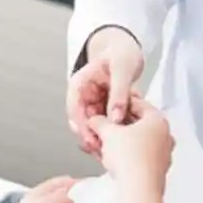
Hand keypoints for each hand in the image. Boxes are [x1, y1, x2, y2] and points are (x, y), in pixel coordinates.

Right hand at [66, 27, 143, 156]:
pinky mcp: (106, 110)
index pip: (75, 108)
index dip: (82, 126)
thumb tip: (116, 116)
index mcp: (81, 84)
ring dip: (103, 139)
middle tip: (103, 152)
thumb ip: (119, 93)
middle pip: (82, 122)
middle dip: (92, 137)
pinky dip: (113, 134)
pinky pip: (106, 125)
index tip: (91, 140)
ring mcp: (94, 104)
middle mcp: (84, 96)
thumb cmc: (122, 53)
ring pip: (94, 127)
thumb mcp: (122, 69)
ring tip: (113, 152)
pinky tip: (123, 144)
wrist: (128, 50)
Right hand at [87, 96, 173, 189]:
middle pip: (139, 126)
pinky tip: (114, 161)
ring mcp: (164, 154)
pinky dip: (128, 157)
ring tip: (106, 146)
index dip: (120, 105)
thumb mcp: (108, 133)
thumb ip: (100, 122)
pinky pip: (141, 158)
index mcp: (159, 120)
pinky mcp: (158, 170)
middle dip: (120, 127)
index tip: (109, 108)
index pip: (139, 105)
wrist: (139, 187)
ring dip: (123, 143)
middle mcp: (166, 136)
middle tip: (105, 128)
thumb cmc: (130, 157)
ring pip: (140, 143)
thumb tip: (95, 120)